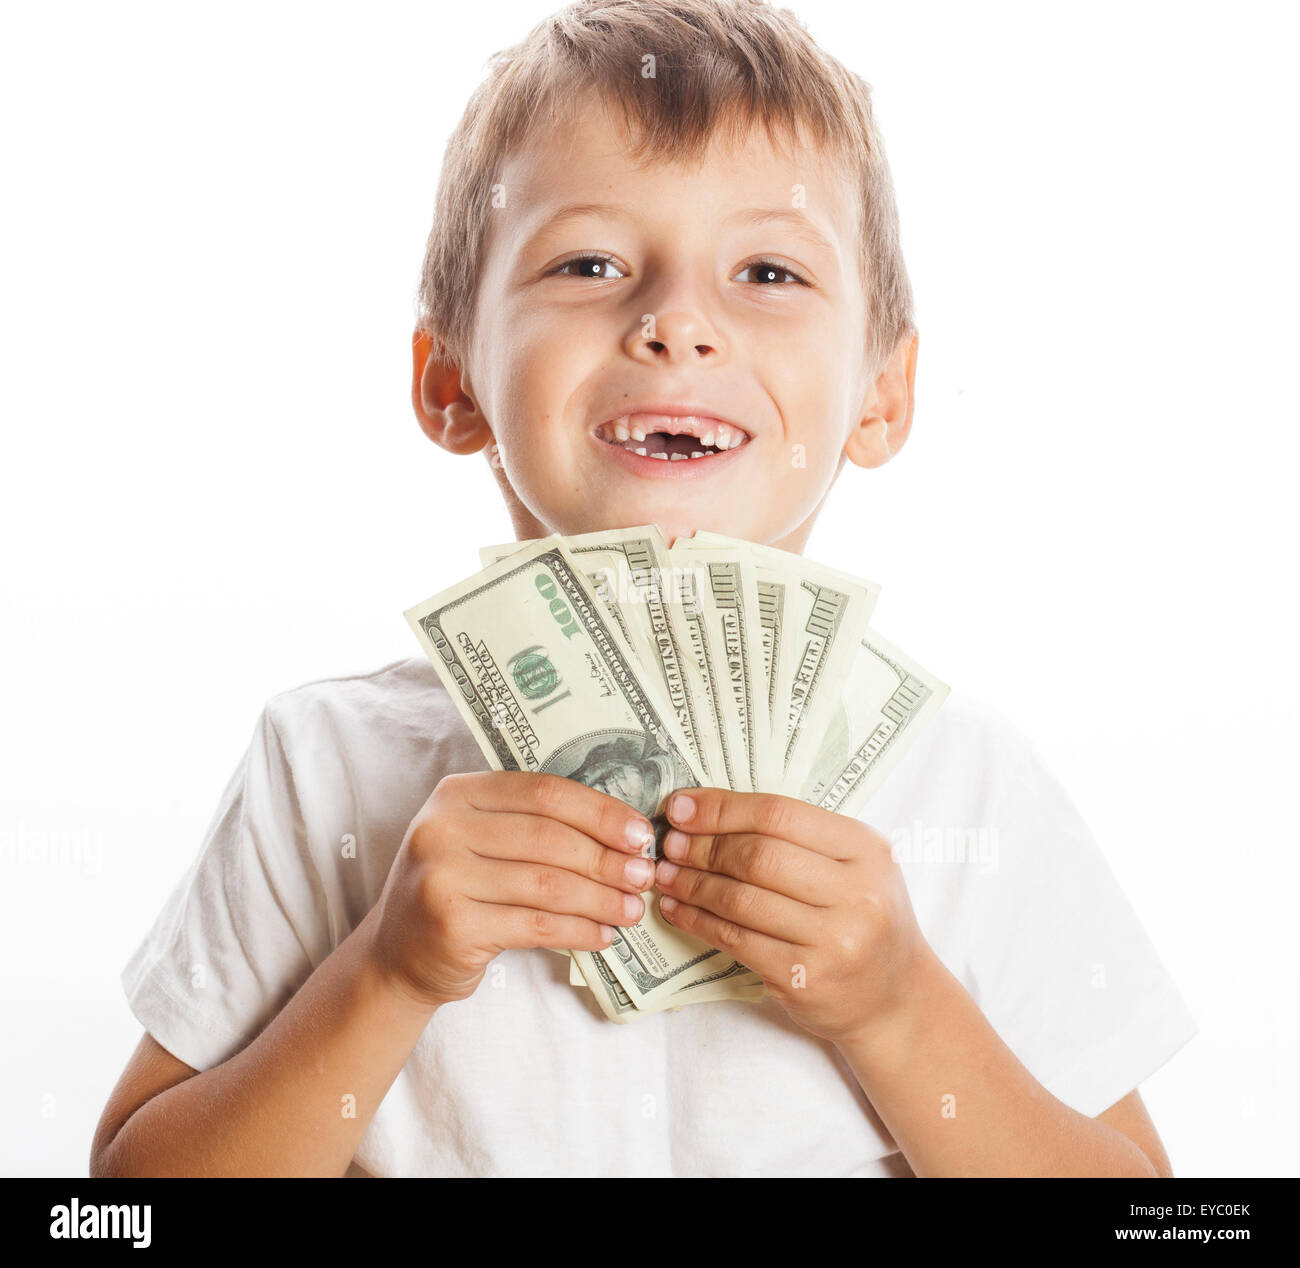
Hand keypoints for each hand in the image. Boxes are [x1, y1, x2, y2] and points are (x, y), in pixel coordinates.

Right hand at [367, 771, 658, 1008]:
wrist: (396, 956)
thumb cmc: (457, 890)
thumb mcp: (478, 841)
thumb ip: (532, 826)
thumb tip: (624, 831)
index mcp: (456, 793)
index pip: (543, 792)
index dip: (599, 812)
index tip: (640, 833)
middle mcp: (442, 828)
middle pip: (549, 838)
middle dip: (607, 858)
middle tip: (644, 875)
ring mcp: (442, 878)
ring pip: (548, 884)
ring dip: (601, 899)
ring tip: (632, 909)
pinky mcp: (452, 927)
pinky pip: (536, 926)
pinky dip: (578, 931)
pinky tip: (602, 936)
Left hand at [653, 787, 932, 1045]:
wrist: (897, 998)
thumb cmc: (862, 917)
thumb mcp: (853, 865)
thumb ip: (797, 836)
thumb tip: (707, 810)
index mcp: (865, 849)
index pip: (780, 815)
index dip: (723, 809)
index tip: (681, 806)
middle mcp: (856, 893)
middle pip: (758, 856)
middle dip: (702, 847)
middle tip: (668, 843)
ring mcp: (833, 940)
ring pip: (741, 900)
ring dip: (692, 884)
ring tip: (664, 874)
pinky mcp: (806, 979)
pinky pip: (736, 941)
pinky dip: (697, 921)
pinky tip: (677, 910)